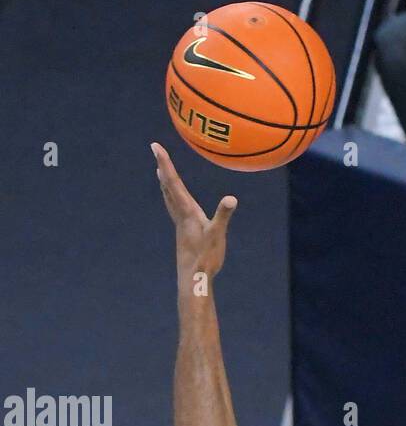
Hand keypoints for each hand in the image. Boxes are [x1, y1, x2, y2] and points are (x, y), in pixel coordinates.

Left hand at [152, 141, 236, 282]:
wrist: (193, 279)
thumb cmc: (205, 258)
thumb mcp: (217, 235)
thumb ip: (223, 216)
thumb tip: (231, 198)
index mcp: (187, 212)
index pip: (174, 182)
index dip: (165, 163)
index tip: (155, 146)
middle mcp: (180, 215)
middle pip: (168, 187)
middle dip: (163, 169)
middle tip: (156, 153)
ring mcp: (180, 225)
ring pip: (170, 199)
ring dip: (166, 184)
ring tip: (161, 173)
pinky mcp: (183, 233)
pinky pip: (175, 209)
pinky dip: (172, 198)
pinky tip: (177, 203)